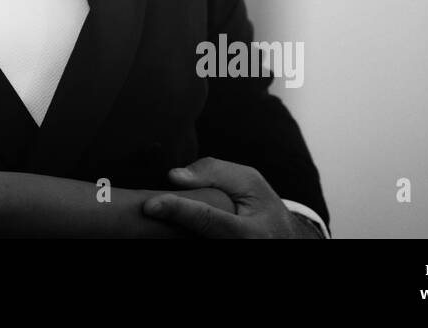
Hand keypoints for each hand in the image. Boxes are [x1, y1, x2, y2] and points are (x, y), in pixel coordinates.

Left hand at [141, 157, 319, 237]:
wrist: (281, 240)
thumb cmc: (262, 206)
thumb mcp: (248, 182)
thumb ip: (214, 173)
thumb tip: (173, 176)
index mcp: (248, 233)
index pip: (207, 220)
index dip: (177, 210)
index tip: (149, 205)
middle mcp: (236, 250)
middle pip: (189, 237)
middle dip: (166, 223)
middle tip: (147, 207)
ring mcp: (224, 254)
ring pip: (185, 242)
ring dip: (169, 232)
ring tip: (159, 211)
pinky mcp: (209, 255)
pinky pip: (186, 243)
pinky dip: (177, 235)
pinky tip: (169, 220)